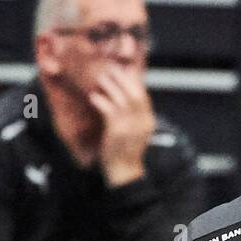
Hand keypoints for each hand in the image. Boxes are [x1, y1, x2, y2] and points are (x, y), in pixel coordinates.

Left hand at [89, 65, 154, 186]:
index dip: (133, 80)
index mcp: (148, 120)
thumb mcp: (135, 131)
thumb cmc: (126, 151)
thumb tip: (126, 98)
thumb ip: (133, 115)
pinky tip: (93, 97)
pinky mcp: (117, 131)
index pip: (143, 95)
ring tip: (101, 78)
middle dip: (123, 78)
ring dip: (111, 86)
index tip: (123, 69)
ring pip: (122, 98)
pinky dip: (101, 101)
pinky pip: (109, 110)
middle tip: (111, 68)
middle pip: (135, 92)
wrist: (124, 172)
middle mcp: (142, 121)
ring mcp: (130, 126)